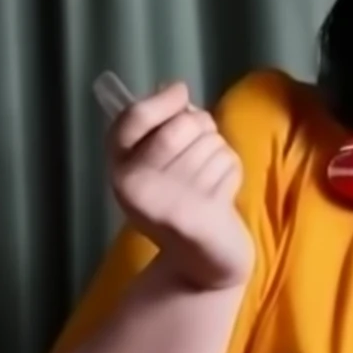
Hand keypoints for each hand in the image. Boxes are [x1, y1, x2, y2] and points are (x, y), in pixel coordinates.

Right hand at [106, 82, 253, 289]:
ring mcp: (165, 200)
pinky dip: (232, 172)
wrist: (200, 263)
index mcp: (119, 169)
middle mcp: (134, 184)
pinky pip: (228, 163)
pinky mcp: (198, 213)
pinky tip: (221, 196)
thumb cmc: (181, 204)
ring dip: (220, 154)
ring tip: (210, 181)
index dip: (161, 100)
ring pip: (210, 142)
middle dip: (203, 127)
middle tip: (203, 150)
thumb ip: (160, 128)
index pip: (132, 117)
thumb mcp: (157, 167)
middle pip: (180, 125)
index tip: (180, 92)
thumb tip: (174, 89)